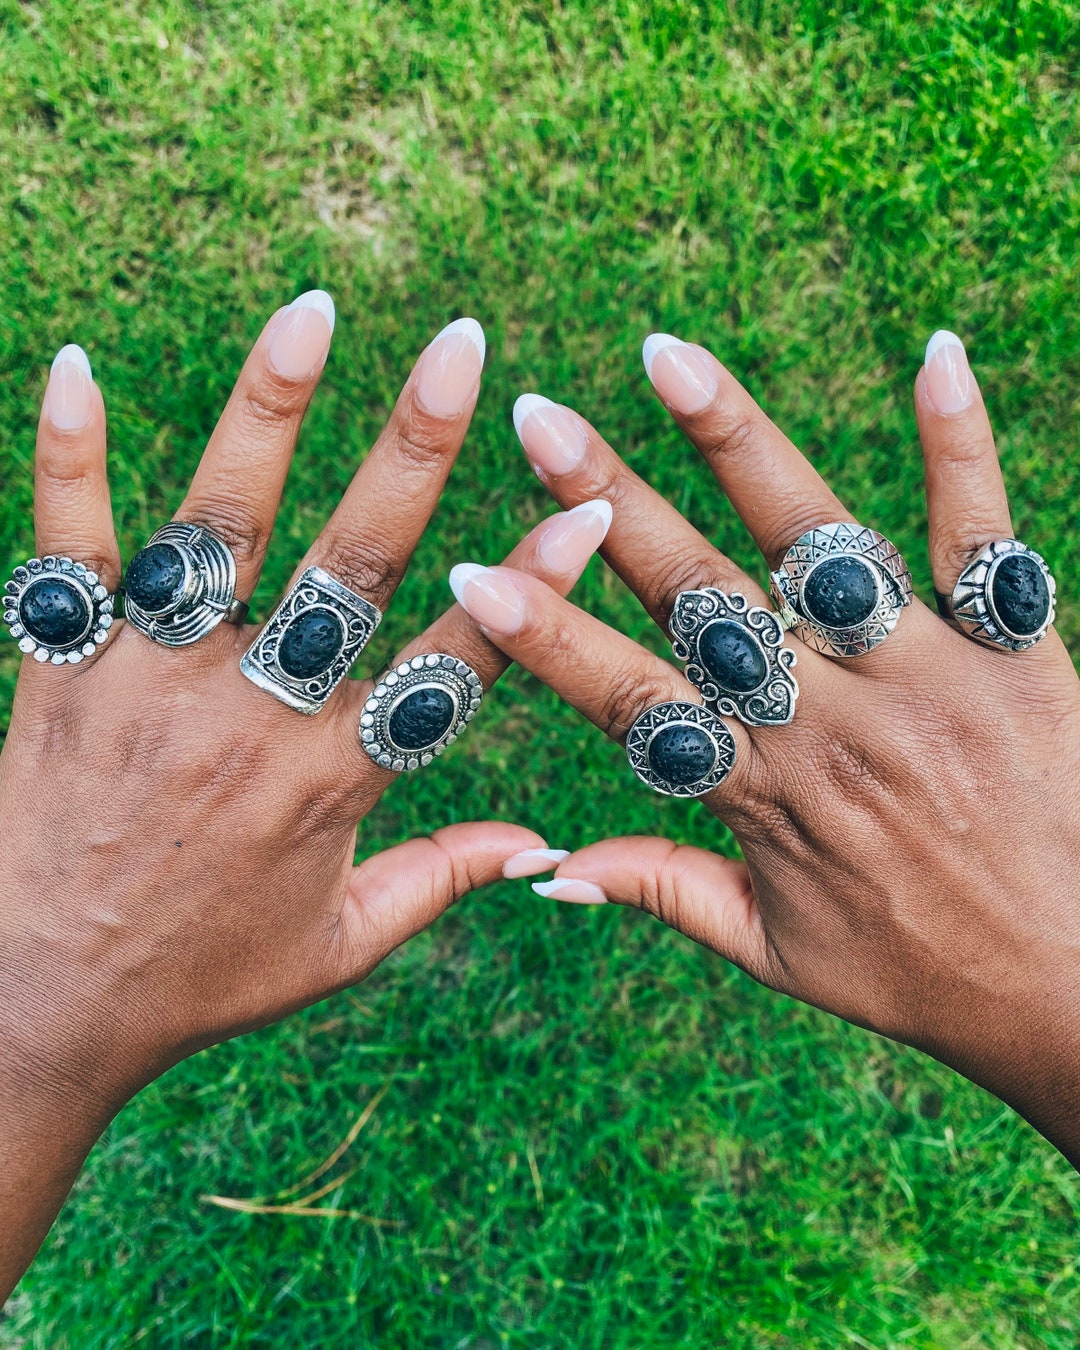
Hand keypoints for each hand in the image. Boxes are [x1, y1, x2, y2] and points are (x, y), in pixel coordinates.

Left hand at [0, 296, 610, 1296]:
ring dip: (267, 414)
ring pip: (219, 527)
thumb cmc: (195, 978)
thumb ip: (442, 880)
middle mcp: (252, 716)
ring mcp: (152, 684)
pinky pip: (66, 549)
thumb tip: (547, 851)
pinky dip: (68, 457)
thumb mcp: (336, 947)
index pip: (454, 662)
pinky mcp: (64, 671)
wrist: (35, 1005)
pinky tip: (72, 362)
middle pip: (350, 564)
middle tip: (462, 349)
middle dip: (415, 450)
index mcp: (331, 780)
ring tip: (313, 312)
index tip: (585, 507)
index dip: (528, 585)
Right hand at [450, 332, 1079, 1164]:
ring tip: (666, 356)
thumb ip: (664, 889)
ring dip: (734, 442)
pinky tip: (932, 353)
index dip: (547, 636)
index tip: (473, 574)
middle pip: (698, 594)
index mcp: (764, 791)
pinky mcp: (1009, 648)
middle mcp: (829, 719)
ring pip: (813, 539)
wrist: (1077, 985)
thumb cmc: (920, 971)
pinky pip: (979, 530)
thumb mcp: (777, 953)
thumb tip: (550, 871)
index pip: (630, 698)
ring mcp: (920, 673)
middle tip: (536, 418)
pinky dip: (958, 441)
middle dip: (606, 502)